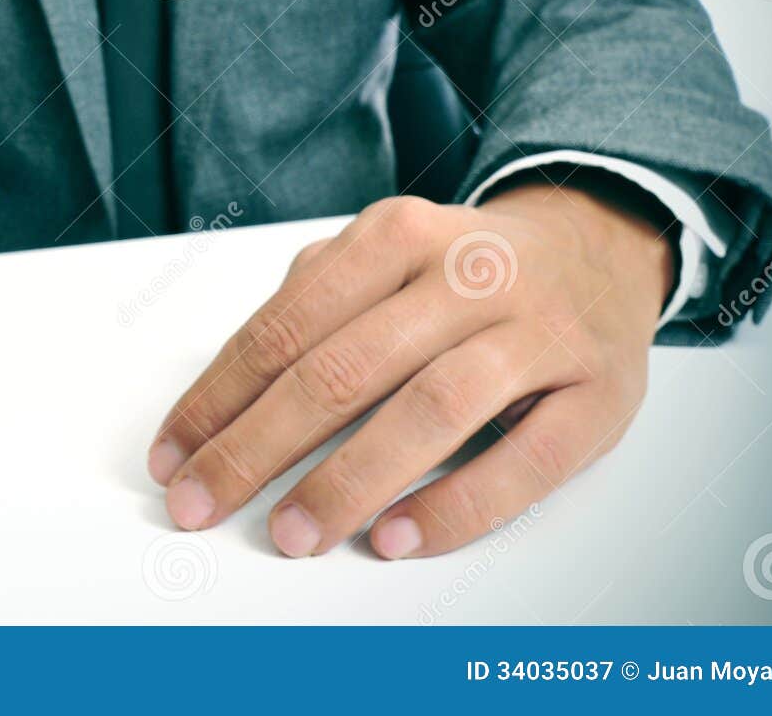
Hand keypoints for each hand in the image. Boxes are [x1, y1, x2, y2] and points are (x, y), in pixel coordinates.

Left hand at [146, 181, 675, 557]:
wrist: (598, 251)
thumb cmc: (460, 271)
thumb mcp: (381, 254)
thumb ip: (308, 305)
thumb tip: (223, 398)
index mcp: (396, 234)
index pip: (286, 326)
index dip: (220, 397)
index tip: (172, 457)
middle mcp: (467, 274)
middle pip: (344, 369)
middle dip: (258, 447)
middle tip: (204, 505)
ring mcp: (538, 333)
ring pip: (430, 410)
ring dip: (348, 480)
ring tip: (292, 533)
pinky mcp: (597, 396)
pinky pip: (524, 463)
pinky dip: (455, 507)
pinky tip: (395, 537)